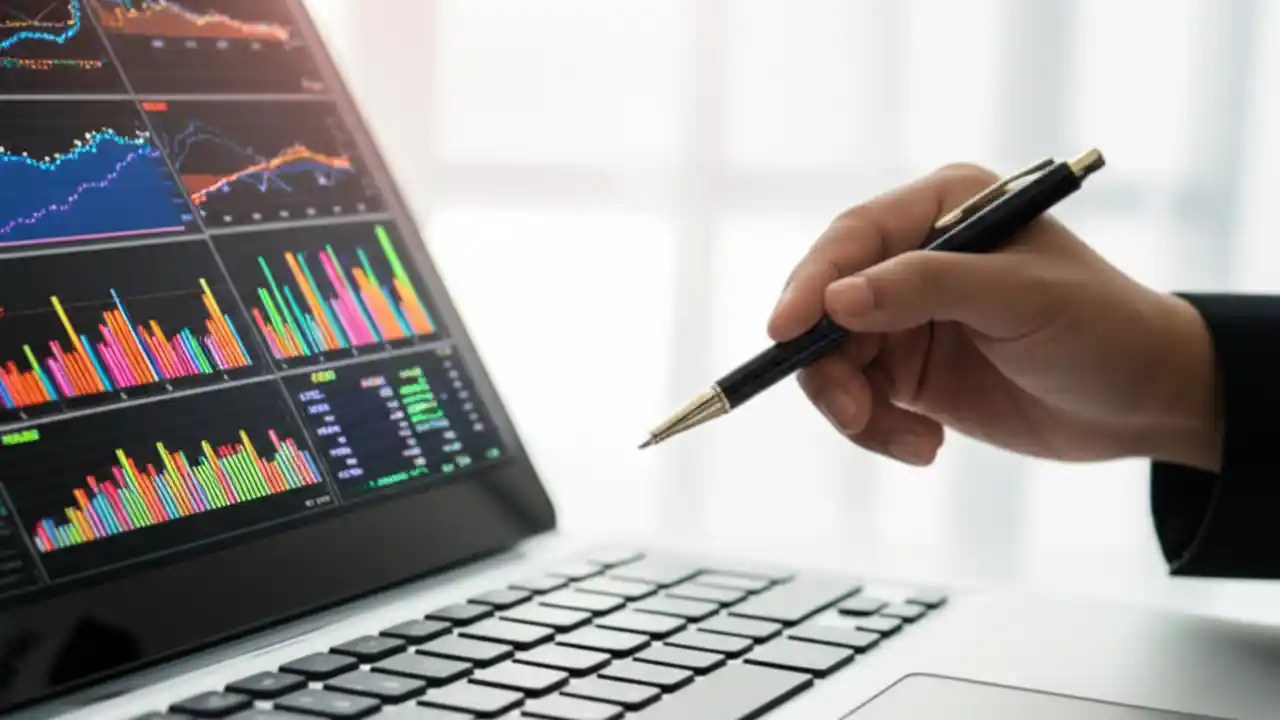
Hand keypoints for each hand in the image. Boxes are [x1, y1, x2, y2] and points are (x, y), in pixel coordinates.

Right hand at [769, 164, 1221, 470]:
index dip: (810, 284)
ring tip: (915, 443)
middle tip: (856, 415)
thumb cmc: (1099, 328)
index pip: (851, 240)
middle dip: (832, 366)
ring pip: (834, 361)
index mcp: (942, 209)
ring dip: (857, 409)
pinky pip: (859, 400)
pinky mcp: (909, 371)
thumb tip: (835, 300)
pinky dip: (877, 430)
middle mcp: (913, 259)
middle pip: (826, 307)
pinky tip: (928, 445)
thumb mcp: (1020, 299)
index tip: (785, 332)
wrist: (1143, 400)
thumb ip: (926, 288)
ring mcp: (906, 317)